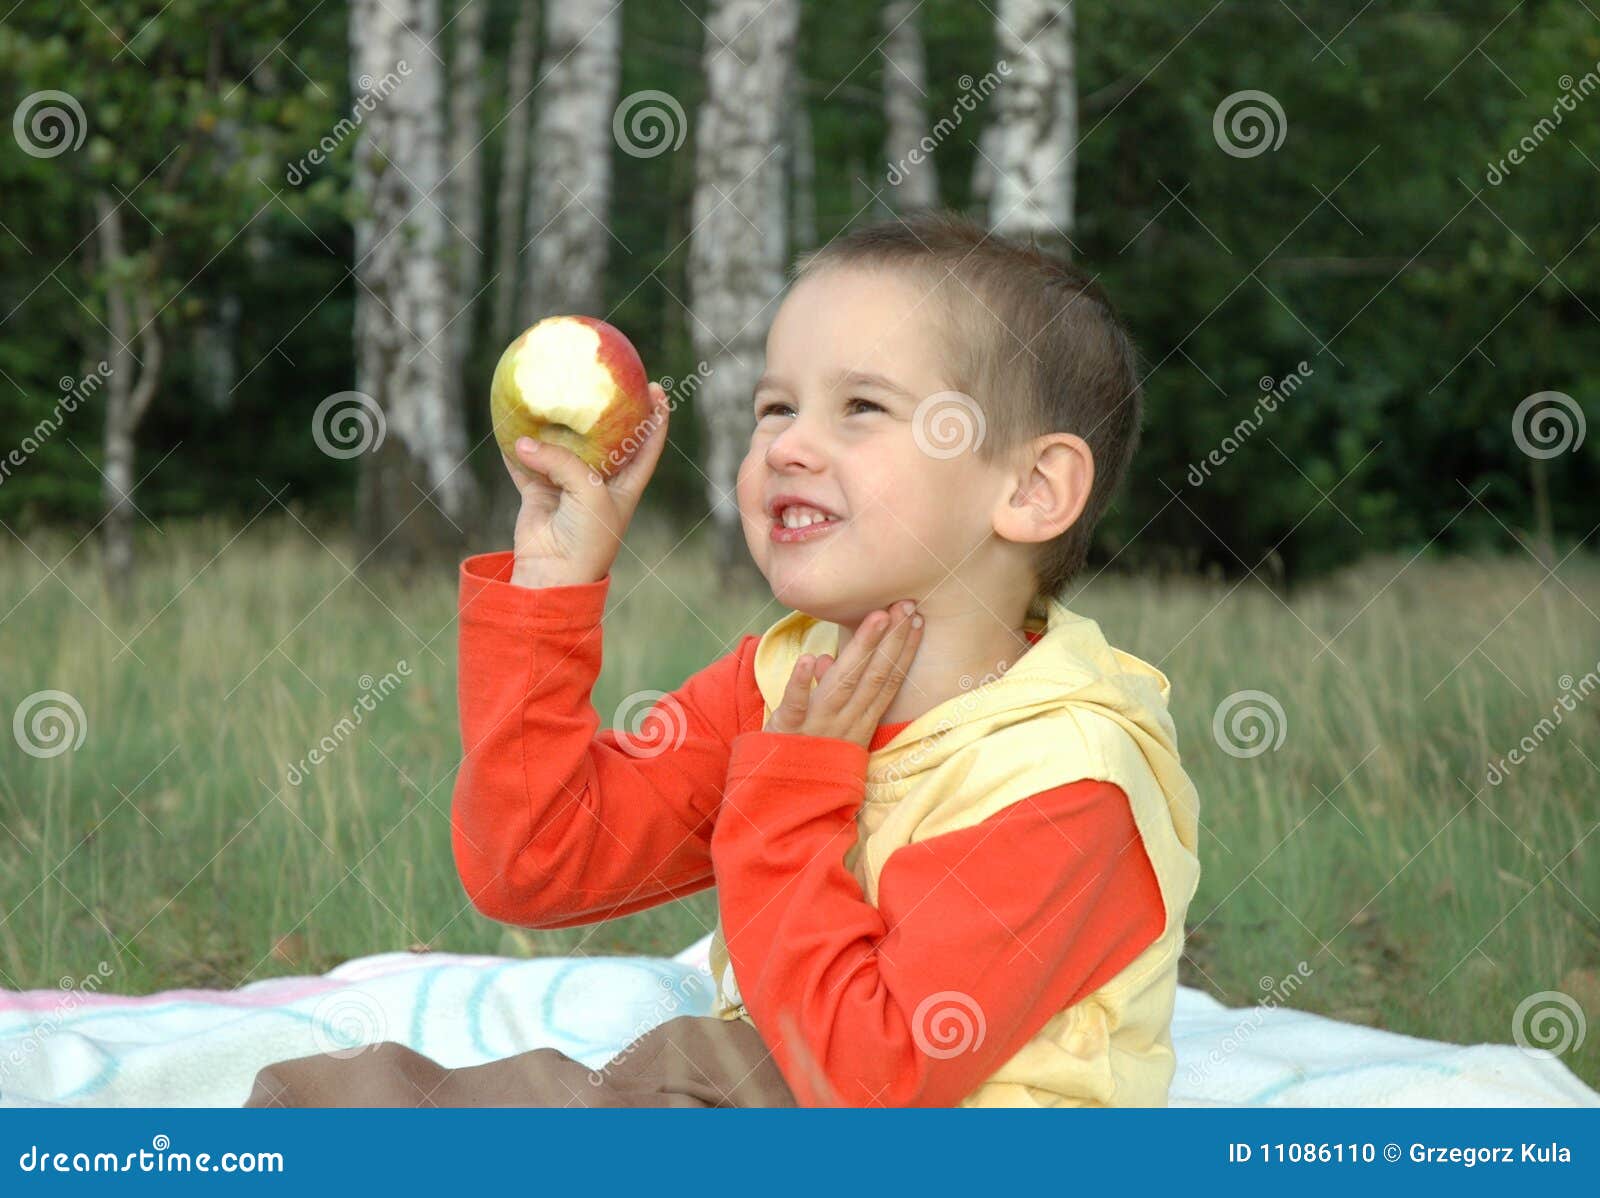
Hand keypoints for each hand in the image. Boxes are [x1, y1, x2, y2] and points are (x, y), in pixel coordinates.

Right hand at [504, 381, 669, 587]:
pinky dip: (517, 444)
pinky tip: (509, 421)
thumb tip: (524, 439)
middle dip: (603, 411)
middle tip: (599, 379)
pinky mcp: (539, 492)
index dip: (655, 417)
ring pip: (561, 446)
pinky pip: (526, 461)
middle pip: (605, 438)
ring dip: (555, 423)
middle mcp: (598, 483)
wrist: (554, 575)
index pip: (648, 444)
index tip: (655, 388)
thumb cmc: (586, 536)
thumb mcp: (588, 492)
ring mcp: (567, 487)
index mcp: (626, 486)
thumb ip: (562, 460)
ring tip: (552, 391)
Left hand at [764, 600, 923, 748]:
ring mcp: (817, 728)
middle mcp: (845, 724)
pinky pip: (795, 706)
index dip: (904, 650)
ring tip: (877, 617)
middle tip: (906, 606)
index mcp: (859, 722)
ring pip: (843, 684)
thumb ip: (828, 691)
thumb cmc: (807, 758)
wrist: (784, 804)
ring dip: (861, 649)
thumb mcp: (829, 727)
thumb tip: (825, 658)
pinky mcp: (787, 733)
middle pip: (874, 677)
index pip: (888, 681)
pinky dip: (802, 683)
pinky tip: (811, 658)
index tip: (916, 620)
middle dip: (892, 640)